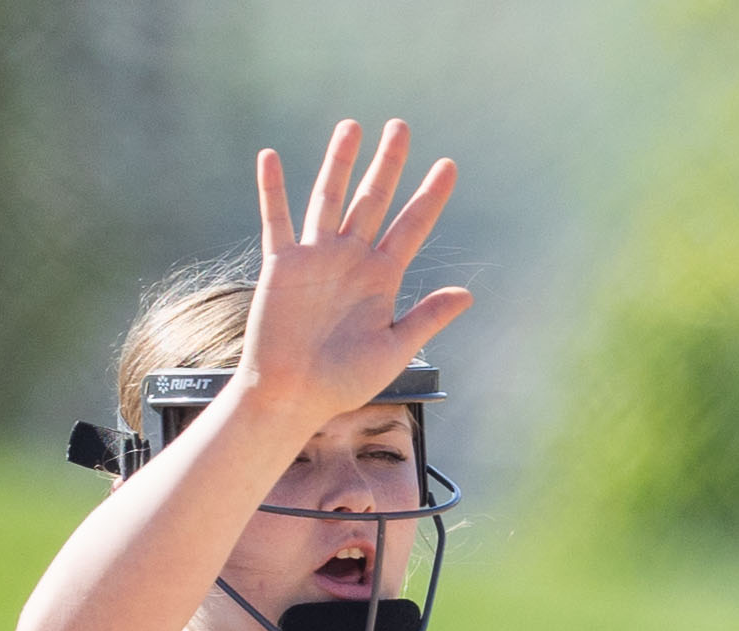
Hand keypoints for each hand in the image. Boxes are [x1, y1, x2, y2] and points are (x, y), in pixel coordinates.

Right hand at [242, 119, 471, 431]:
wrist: (293, 396)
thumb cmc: (343, 382)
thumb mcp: (393, 350)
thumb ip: (426, 318)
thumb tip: (467, 294)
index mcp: (382, 278)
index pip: (412, 227)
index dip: (430, 197)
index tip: (448, 166)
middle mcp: (351, 260)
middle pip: (373, 200)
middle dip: (388, 164)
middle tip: (401, 126)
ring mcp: (316, 258)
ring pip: (329, 198)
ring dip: (339, 163)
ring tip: (352, 127)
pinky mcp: (282, 264)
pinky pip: (276, 219)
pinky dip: (273, 190)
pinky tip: (271, 157)